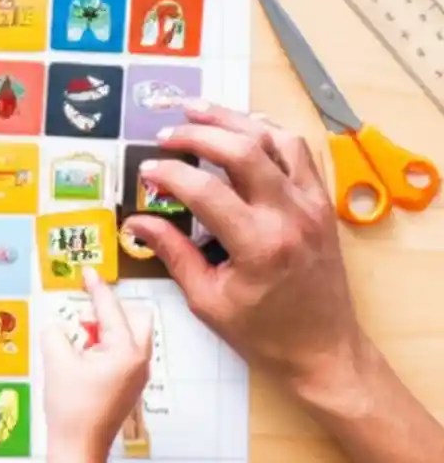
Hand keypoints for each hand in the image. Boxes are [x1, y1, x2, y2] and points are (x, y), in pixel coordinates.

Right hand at [42, 268, 153, 458]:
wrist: (79, 447)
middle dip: (112, 310)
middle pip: (137, 318)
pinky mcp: (130, 385)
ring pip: (131, 336)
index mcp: (125, 350)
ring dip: (107, 330)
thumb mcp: (56, 360)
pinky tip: (83, 358)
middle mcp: (139, 360)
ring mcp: (138, 374)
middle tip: (84, 316)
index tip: (88, 273)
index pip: (110, 309)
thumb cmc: (72, 407)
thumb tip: (59, 326)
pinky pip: (125, 353)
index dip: (96, 288)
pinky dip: (107, 346)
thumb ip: (56, 332)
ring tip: (79, 342)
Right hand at [123, 101, 364, 392]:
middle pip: (243, 150)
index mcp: (258, 246)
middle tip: (167, 133)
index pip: (205, 191)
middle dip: (199, 134)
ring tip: (200, 112)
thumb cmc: (265, 333)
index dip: (170, 175)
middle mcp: (290, 216)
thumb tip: (138, 223)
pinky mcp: (321, 204)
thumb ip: (173, 253)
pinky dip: (270, 132)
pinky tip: (244, 128)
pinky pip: (300, 152)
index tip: (148, 172)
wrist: (324, 350)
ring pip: (276, 139)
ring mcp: (311, 206)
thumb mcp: (207, 300)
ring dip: (236, 121)